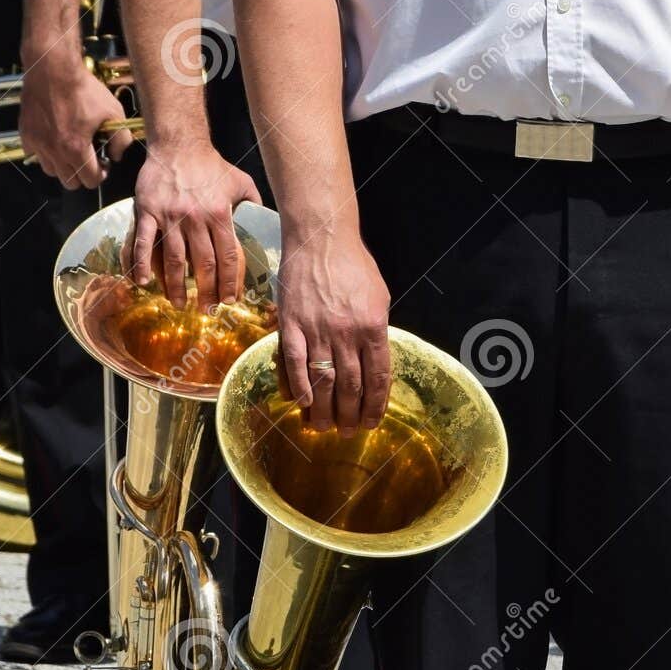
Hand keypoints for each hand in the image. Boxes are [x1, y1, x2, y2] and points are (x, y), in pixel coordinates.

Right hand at [18, 53, 134, 190]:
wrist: (54, 69)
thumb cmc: (83, 89)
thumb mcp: (113, 112)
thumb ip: (121, 139)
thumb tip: (117, 156)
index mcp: (76, 148)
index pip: (90, 181)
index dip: (101, 174)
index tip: (103, 163)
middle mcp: (54, 151)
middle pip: (70, 183)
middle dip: (83, 175)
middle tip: (88, 159)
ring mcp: (38, 143)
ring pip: (51, 172)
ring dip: (63, 166)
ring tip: (70, 149)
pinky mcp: (26, 134)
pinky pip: (34, 155)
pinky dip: (44, 153)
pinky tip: (54, 139)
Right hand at [126, 139, 261, 306]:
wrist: (178, 144)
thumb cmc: (211, 165)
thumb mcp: (240, 181)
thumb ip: (252, 202)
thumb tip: (265, 220)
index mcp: (219, 214)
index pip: (227, 257)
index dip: (229, 282)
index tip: (229, 300)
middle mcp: (195, 218)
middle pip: (203, 264)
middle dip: (206, 292)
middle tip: (206, 310)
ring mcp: (170, 216)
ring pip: (174, 259)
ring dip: (176, 286)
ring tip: (179, 304)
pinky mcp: (148, 211)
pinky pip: (144, 242)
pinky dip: (142, 264)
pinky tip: (143, 283)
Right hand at [277, 222, 390, 436]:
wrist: (321, 237)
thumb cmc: (353, 265)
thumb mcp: (379, 297)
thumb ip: (377, 331)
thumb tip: (375, 363)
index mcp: (373, 326)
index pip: (377, 377)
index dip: (375, 405)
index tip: (371, 422)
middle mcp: (346, 332)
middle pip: (350, 385)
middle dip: (350, 414)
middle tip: (347, 432)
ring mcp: (317, 329)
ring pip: (323, 380)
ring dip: (324, 409)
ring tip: (324, 427)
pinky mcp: (292, 323)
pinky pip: (294, 362)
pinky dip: (299, 386)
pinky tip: (302, 403)